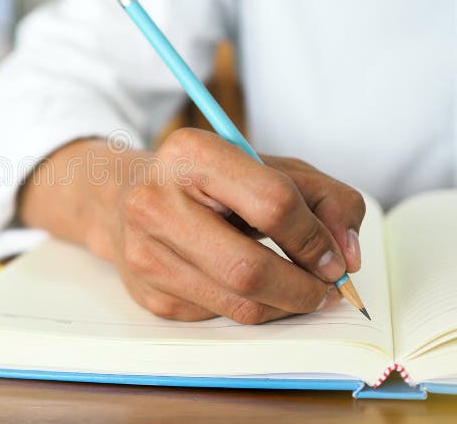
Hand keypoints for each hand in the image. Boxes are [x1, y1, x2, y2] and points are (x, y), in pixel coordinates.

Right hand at [19, 129, 365, 323]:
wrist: (125, 197)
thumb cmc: (207, 180)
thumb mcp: (268, 166)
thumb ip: (323, 198)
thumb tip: (347, 257)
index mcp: (191, 154)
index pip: (273, 204)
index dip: (316, 239)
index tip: (336, 258)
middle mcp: (155, 202)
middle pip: (249, 269)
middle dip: (304, 289)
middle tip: (326, 290)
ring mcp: (144, 252)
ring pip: (238, 305)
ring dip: (284, 305)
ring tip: (296, 288)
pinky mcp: (146, 292)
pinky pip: (219, 317)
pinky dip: (251, 309)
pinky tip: (247, 286)